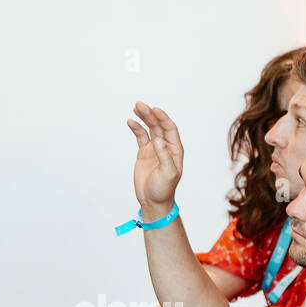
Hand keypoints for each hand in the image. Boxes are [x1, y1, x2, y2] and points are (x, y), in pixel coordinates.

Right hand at [126, 102, 184, 218]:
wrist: (153, 201)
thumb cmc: (164, 190)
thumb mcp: (168, 174)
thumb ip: (164, 156)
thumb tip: (158, 140)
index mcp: (174, 150)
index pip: (169, 129)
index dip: (162, 118)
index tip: (154, 109)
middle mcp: (165, 146)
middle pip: (158, 125)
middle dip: (150, 114)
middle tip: (140, 104)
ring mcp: (154, 149)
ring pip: (149, 128)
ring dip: (143, 118)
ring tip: (136, 107)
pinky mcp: (144, 153)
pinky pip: (140, 136)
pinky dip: (136, 128)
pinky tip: (130, 121)